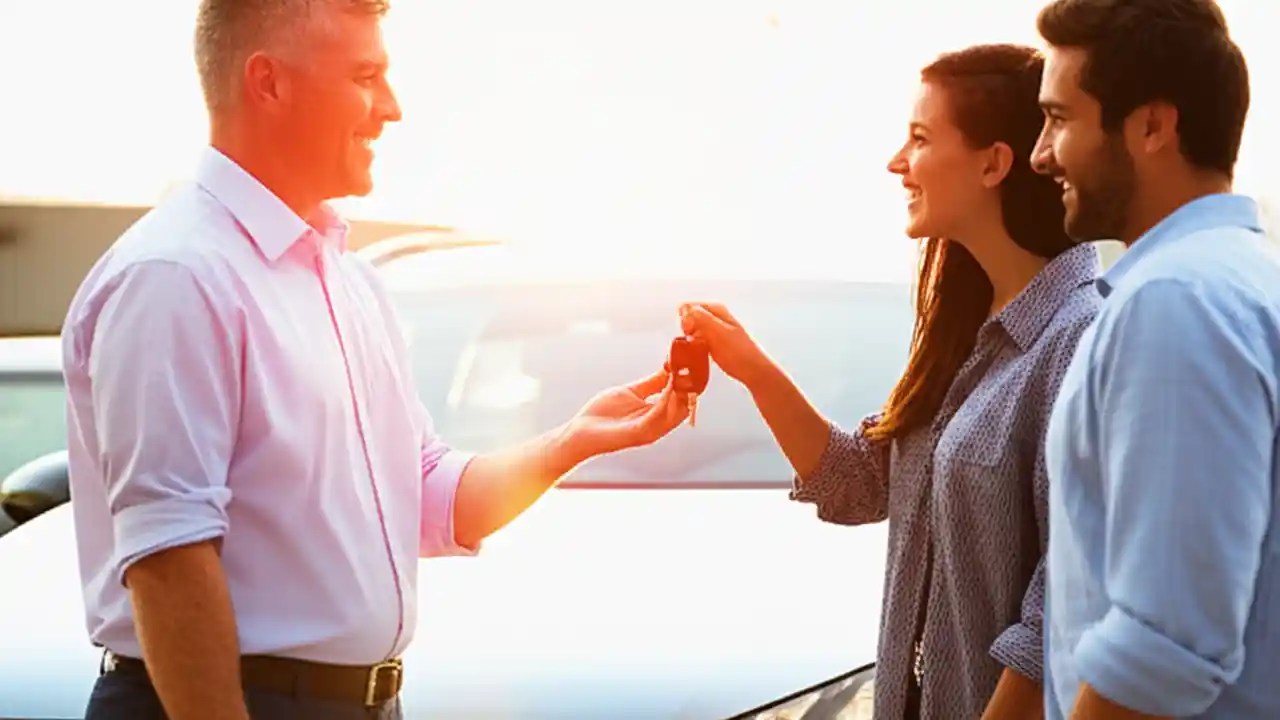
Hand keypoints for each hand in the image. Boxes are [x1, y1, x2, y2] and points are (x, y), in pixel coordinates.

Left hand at [566, 369, 689, 457]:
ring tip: (682, 371)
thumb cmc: (603, 413)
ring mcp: (650, 430)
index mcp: (658, 416)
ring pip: (676, 412)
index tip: (692, 362)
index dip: (689, 383)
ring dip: (680, 391)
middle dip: (689, 386)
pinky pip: (658, 416)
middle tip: (691, 364)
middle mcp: (658, 425)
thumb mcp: (632, 392)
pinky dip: (666, 400)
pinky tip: (668, 384)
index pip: (683, 401)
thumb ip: (652, 383)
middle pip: (685, 407)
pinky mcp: (639, 433)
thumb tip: (670, 368)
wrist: (581, 431)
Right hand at [679, 302, 774, 388]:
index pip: (686, 307)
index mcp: (715, 308)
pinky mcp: (714, 343)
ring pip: (691, 331)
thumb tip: (683, 310)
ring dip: (690, 341)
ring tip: (700, 350)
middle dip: (686, 332)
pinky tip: (702, 356)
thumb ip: (700, 318)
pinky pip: (696, 342)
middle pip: (687, 319)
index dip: (684, 320)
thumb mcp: (717, 332)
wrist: (754, 370)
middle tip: (695, 343)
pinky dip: (695, 348)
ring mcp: (714, 330)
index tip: (689, 333)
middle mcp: (714, 316)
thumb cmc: (739, 353)